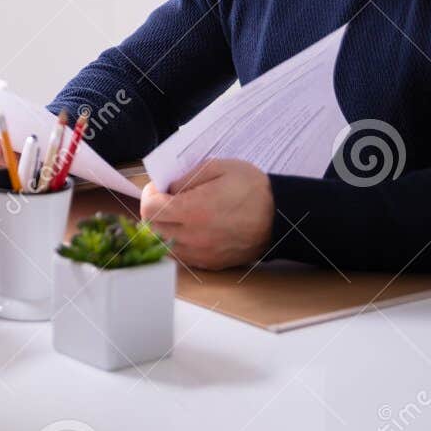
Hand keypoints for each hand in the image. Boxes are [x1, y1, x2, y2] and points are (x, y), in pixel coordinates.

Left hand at [139, 158, 273, 269]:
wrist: (281, 216)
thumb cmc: (253, 189)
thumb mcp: (219, 167)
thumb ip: (187, 176)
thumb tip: (166, 187)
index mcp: (193, 210)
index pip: (150, 209)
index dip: (149, 194)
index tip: (158, 187)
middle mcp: (194, 236)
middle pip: (152, 228)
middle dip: (153, 211)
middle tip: (164, 199)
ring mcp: (201, 253)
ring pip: (163, 245)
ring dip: (162, 229)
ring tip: (176, 214)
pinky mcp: (210, 263)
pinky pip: (180, 256)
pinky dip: (177, 243)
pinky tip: (188, 228)